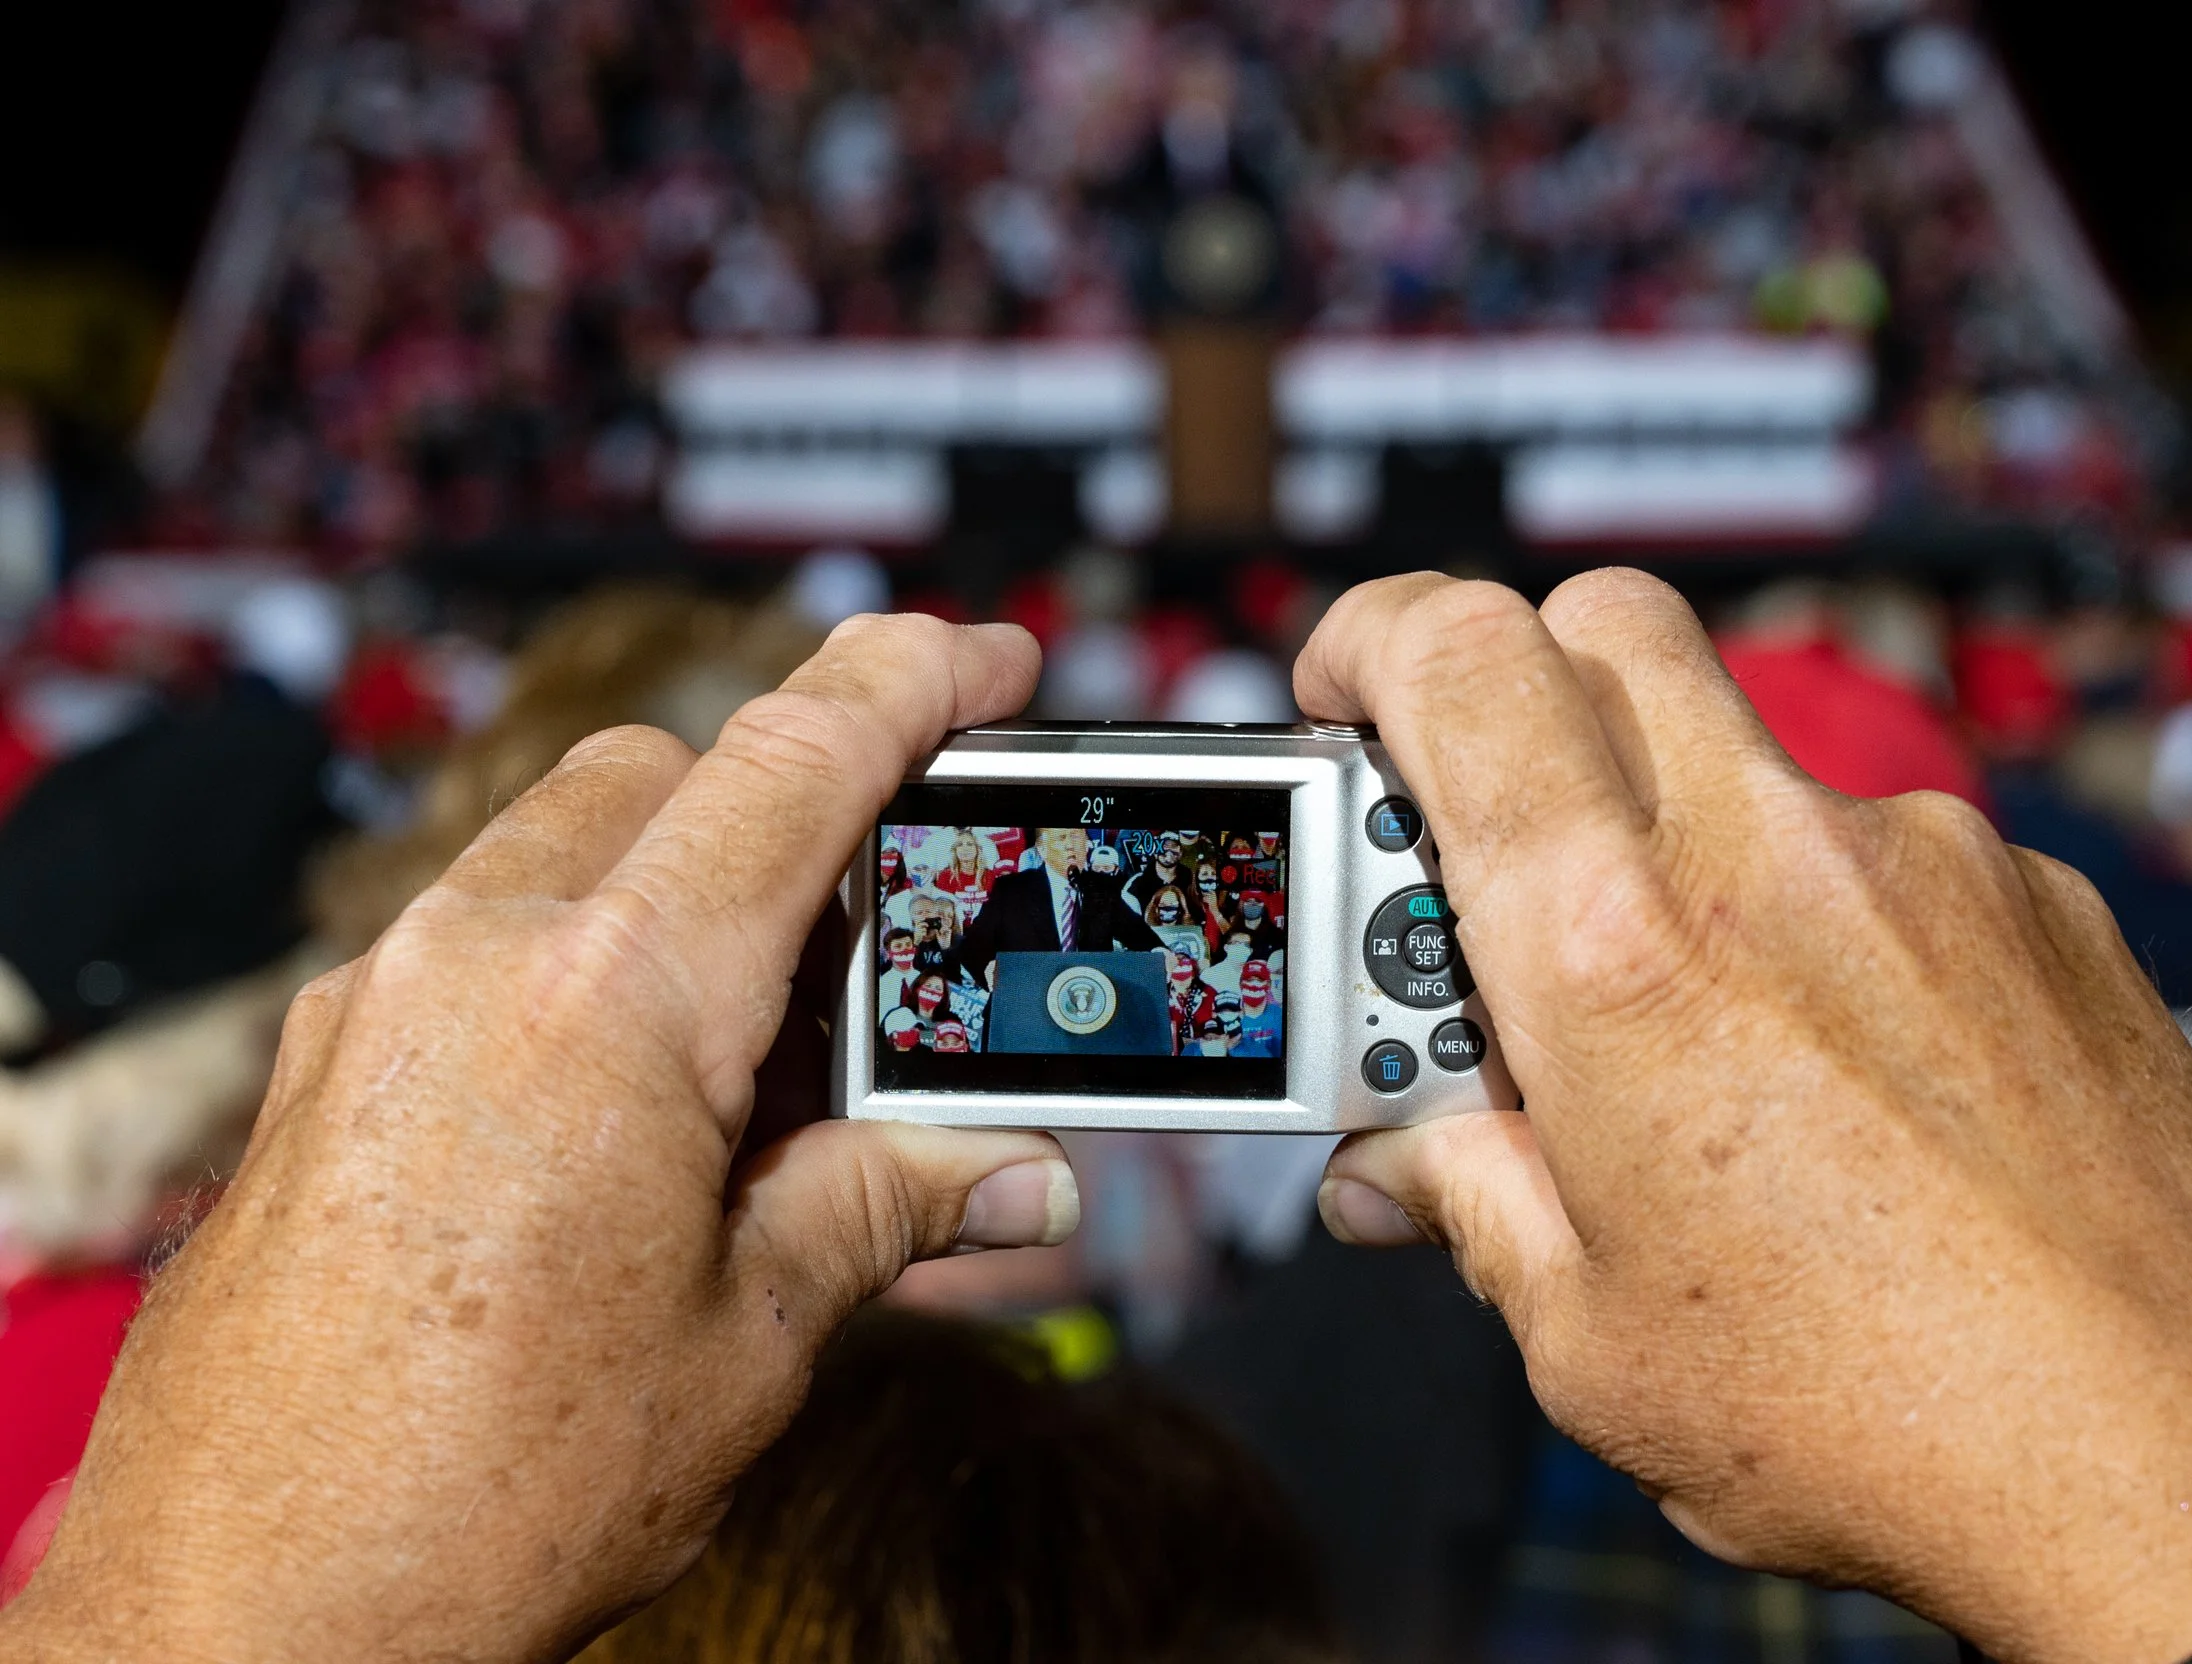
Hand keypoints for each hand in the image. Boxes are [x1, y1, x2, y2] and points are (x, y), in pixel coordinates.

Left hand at [1, 616, 1078, 1663]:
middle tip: (888, 947)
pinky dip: (578, 965)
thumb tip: (1012, 1170)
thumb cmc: (482, 1494)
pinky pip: (475, 939)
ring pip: (563, 847)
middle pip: (671, 774)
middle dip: (797, 809)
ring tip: (762, 1069)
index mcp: (615, 996)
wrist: (243, 1619)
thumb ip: (888, 1209)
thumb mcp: (749, 1340)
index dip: (917, 680)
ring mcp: (377, 1004)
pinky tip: (631, 1115)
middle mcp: (476, 957)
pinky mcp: (321, 1067)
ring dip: (681, 894)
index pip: (798, 755)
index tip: (988, 656)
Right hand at [1300, 572, 2191, 1662]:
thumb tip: (1395, 1162)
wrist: (2169, 1470)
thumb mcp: (1586, 1334)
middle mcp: (1773, 860)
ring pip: (1752, 757)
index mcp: (1615, 955)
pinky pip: (1890, 853)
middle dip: (1518, 685)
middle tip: (1491, 826)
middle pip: (1608, 625)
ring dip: (1683, 844)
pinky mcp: (2043, 905)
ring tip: (1702, 1032)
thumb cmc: (1876, 1419)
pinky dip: (1831, 922)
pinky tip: (1853, 1074)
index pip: (1460, 662)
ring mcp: (1927, 864)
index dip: (1370, 640)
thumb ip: (1467, 1202)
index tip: (1346, 691)